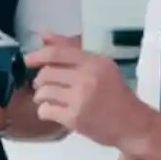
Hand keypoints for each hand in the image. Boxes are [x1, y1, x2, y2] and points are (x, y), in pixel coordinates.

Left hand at [24, 32, 154, 149]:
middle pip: (46, 73)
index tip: (27, 60)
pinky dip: (44, 111)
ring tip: (46, 99)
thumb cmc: (116, 94)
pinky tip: (52, 111)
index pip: (57, 53)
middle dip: (38, 80)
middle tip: (42, 85)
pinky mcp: (75, 118)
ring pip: (44, 92)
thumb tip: (44, 35)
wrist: (133, 124)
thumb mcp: (100, 67)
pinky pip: (46, 110)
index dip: (37, 55)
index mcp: (94, 62)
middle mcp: (86, 78)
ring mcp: (80, 99)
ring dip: (40, 96)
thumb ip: (71, 51)